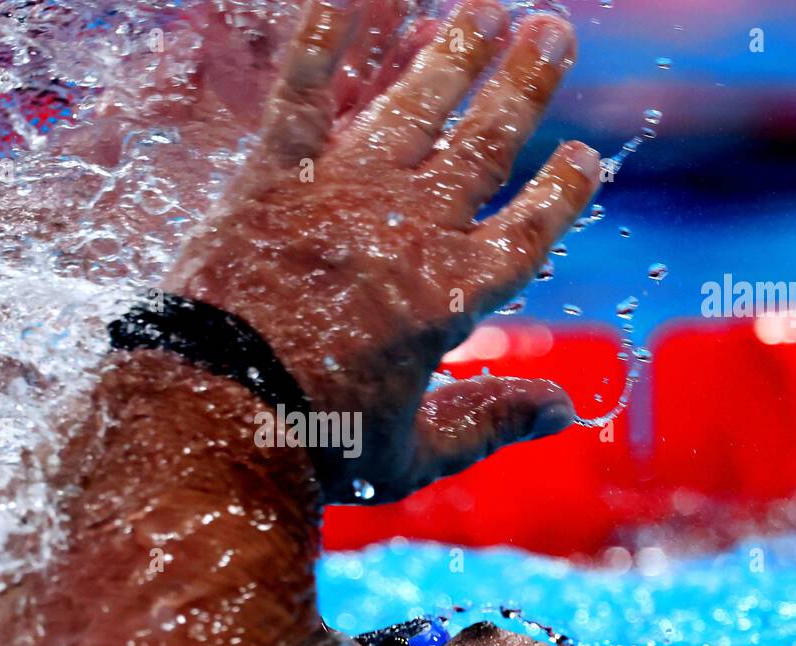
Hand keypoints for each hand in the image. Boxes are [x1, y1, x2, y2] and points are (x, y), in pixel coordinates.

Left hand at [164, 0, 599, 502]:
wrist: (212, 413)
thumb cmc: (315, 444)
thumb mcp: (415, 452)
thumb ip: (491, 421)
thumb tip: (566, 410)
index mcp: (455, 295)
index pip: (528, 227)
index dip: (562, 190)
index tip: (583, 157)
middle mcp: (412, 228)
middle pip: (484, 143)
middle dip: (523, 85)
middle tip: (553, 33)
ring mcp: (344, 194)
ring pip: (416, 105)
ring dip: (454, 52)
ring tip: (486, 9)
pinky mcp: (274, 177)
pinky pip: (305, 95)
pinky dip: (325, 43)